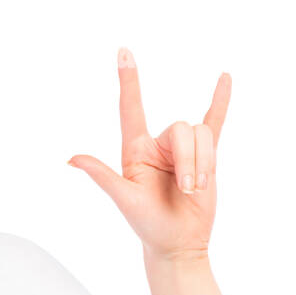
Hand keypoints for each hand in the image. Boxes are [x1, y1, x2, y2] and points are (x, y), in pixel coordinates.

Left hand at [68, 47, 230, 261]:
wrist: (178, 243)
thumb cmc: (147, 224)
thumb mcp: (123, 199)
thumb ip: (101, 175)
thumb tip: (70, 159)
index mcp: (135, 150)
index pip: (130, 108)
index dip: (128, 80)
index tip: (124, 51)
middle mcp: (157, 145)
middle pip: (180, 129)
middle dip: (190, 160)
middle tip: (186, 189)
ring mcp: (183, 149)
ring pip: (201, 135)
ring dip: (204, 163)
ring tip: (197, 189)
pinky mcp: (206, 156)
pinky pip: (214, 122)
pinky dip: (220, 101)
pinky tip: (225, 78)